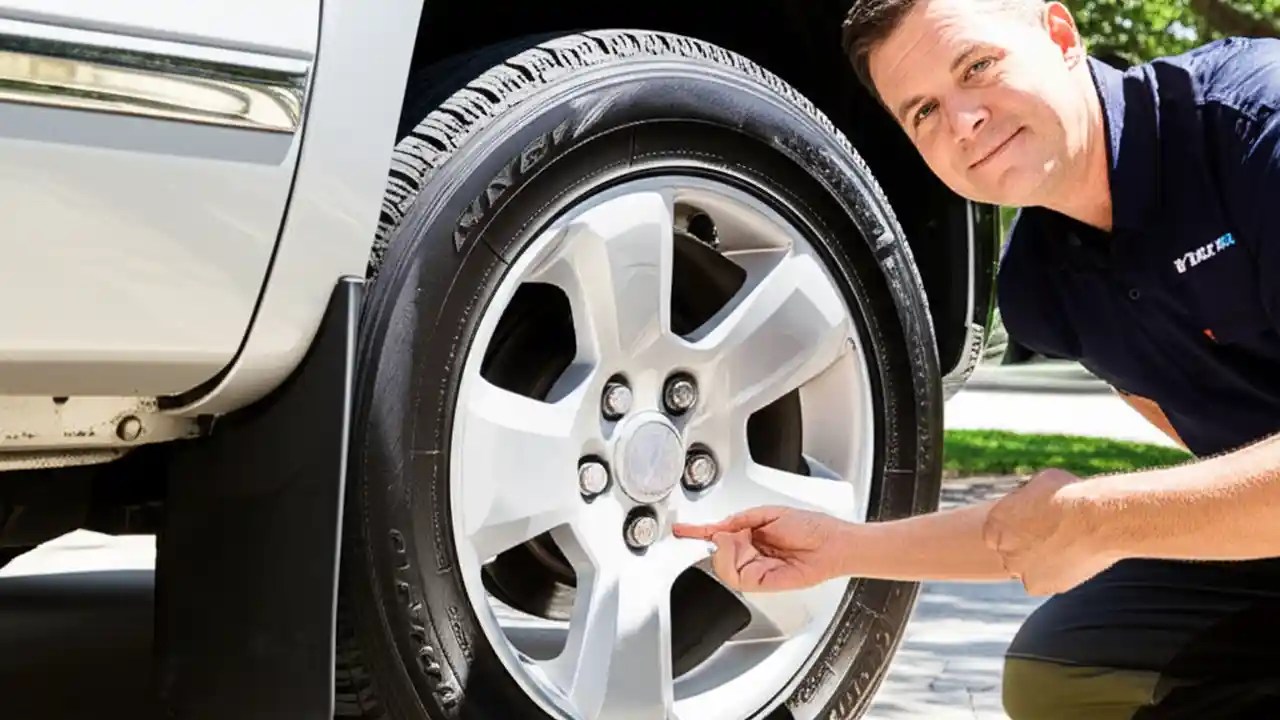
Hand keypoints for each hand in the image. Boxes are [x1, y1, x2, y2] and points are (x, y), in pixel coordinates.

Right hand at [672, 506, 846, 591]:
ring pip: (725, 567)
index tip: (681, 531)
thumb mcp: (768, 513)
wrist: (830, 543)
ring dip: (724, 552)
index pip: (719, 536)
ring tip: (737, 540)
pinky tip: (744, 551)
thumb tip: (718, 528)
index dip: (698, 533)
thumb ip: (739, 519)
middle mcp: (751, 552)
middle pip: (718, 552)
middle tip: (723, 533)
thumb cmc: (809, 526)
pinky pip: (738, 577)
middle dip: (716, 541)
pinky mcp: (763, 583)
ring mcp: (756, 568)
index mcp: (751, 534)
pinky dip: (734, 563)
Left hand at [982, 468, 1117, 595]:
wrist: (1096, 518)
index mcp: (995, 521)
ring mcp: (1019, 568)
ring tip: (1068, 548)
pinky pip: (1044, 583)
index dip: (1015, 531)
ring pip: (1026, 569)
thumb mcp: (1041, 484)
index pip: (996, 531)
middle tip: (1052, 539)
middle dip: (1027, 547)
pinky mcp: (1038, 585)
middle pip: (1010, 552)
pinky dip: (1056, 576)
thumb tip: (1032, 498)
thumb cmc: (1072, 494)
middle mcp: (1002, 546)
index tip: (1033, 528)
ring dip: (1041, 563)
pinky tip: (1073, 560)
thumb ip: (1029, 499)